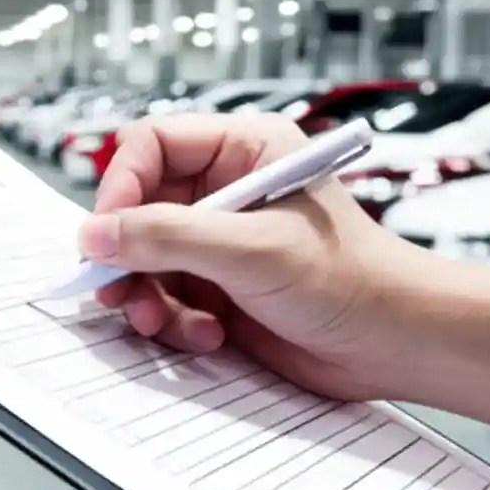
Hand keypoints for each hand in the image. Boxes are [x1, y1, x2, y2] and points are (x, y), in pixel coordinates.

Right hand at [80, 113, 427, 400]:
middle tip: (116, 289)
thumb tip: (95, 234)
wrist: (393, 343)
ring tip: (161, 320)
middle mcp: (225, 188)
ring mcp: (219, 240)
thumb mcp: (249, 249)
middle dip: (127, 254)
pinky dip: (174, 320)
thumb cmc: (348, 279)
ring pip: (144, 257)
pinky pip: (164, 295)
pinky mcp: (217, 286)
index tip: (105, 234)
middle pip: (138, 206)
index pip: (151, 145)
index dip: (121, 186)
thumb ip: (166, 237)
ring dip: (146, 295)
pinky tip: (209, 335)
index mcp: (242, 149)